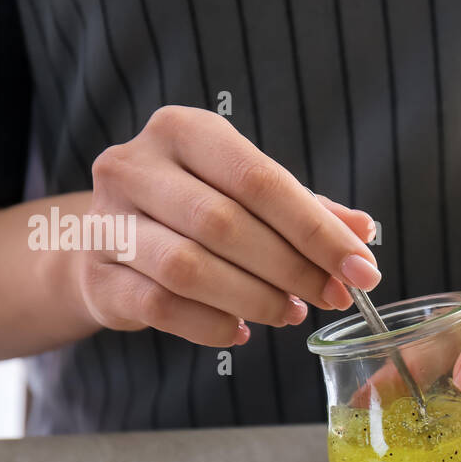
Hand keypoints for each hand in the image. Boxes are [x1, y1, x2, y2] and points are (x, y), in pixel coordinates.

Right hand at [80, 105, 378, 346]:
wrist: (107, 243)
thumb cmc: (192, 212)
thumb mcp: (250, 196)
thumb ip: (306, 211)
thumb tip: (363, 231)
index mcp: (184, 131)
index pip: (260, 180)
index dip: (317, 231)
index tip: (362, 269)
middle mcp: (135, 166)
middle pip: (224, 223)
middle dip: (291, 269)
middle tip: (331, 297)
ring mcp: (107, 221)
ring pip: (189, 267)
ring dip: (254, 299)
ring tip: (289, 313)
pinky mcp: (96, 276)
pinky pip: (161, 307)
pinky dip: (211, 325)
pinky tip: (240, 330)